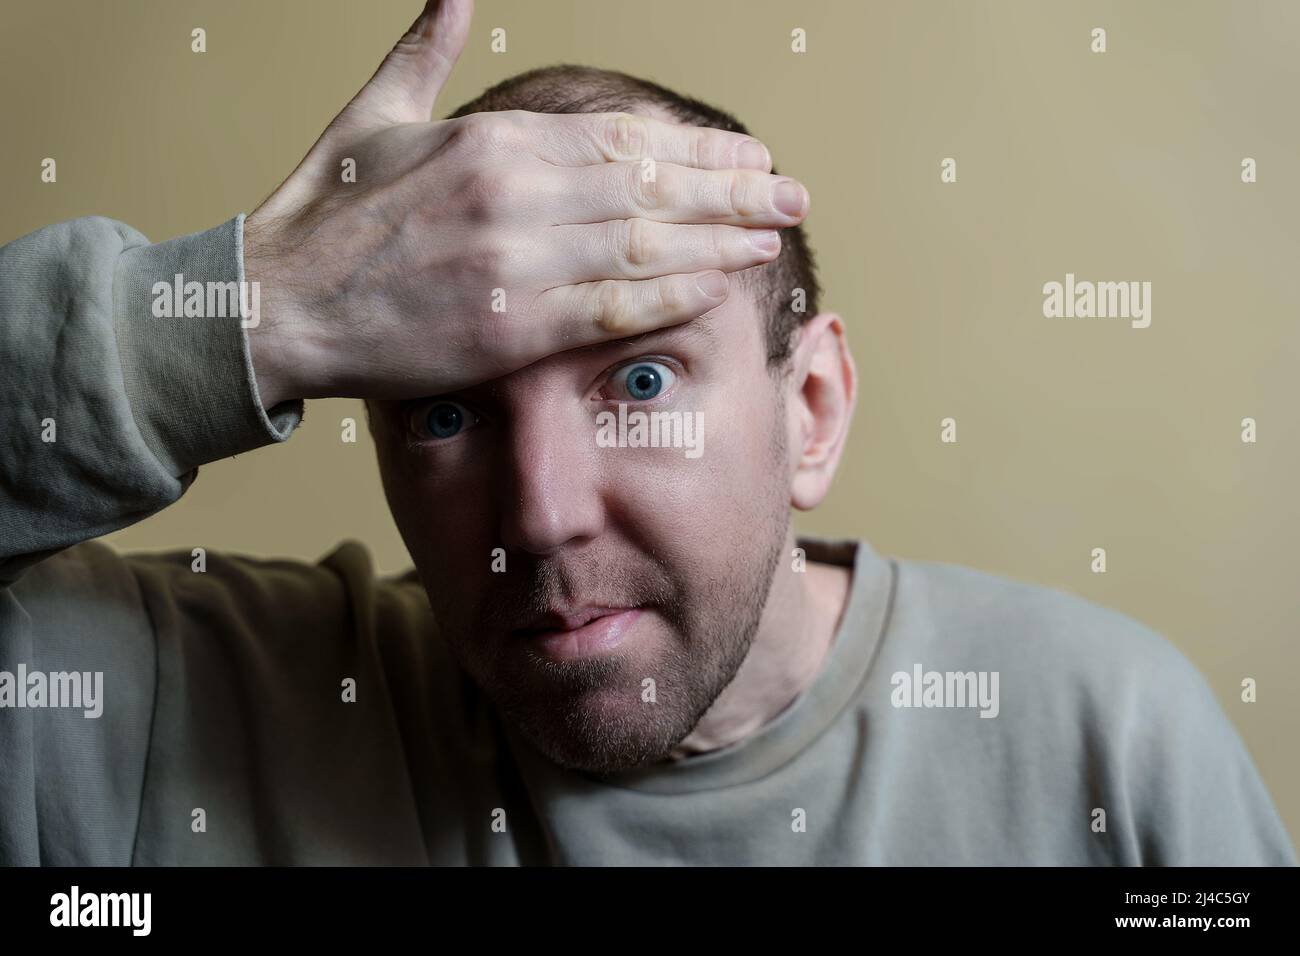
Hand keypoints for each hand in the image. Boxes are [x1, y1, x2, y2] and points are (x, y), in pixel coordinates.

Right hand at [243, 0, 808, 406]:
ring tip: (773, 233)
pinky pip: (614, 307)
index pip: (623, 138)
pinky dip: (674, 293)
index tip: (746, 153)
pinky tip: (719, 284)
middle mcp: (516, 194)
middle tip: (792, 190)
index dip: (695, 148)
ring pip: (647, 244)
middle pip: (652, 188)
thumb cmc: (325, 213)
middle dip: (732, 190)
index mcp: (492, 141)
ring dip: (721, 238)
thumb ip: (425, 49)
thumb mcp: (374, 113)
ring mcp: (518, 262)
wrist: (275, 304)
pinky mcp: (512, 328)